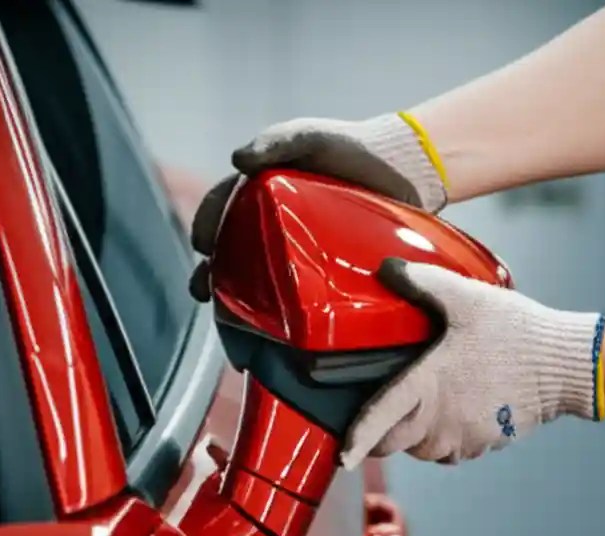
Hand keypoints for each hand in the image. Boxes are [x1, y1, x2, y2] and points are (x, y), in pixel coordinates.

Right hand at [189, 114, 446, 300]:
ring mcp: (300, 249)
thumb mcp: (309, 137)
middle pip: (234, 250)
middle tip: (204, 292)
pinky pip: (300, 294)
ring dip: (240, 299)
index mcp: (260, 191)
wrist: (403, 168)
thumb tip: (238, 161)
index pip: (221, 209)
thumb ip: (276, 140)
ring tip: (230, 319)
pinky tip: (277, 329)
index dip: (205, 227)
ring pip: (262, 277)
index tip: (202, 248)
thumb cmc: (349, 146)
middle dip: (213, 273)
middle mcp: (273, 223)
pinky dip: (284, 312)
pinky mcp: (326, 271)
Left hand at [339, 259, 604, 468]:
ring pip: (426, 449)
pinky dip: (450, 435)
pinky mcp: (486, 443)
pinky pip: (455, 450)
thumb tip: (388, 268)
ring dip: (422, 433)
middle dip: (389, 431)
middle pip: (397, 443)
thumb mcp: (466, 297)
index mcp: (427, 386)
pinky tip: (462, 407)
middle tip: (396, 404)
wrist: (564, 363)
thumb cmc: (514, 332)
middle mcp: (441, 420)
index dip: (356, 441)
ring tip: (434, 399)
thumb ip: (422, 282)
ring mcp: (465, 437)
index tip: (344, 454)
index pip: (379, 423)